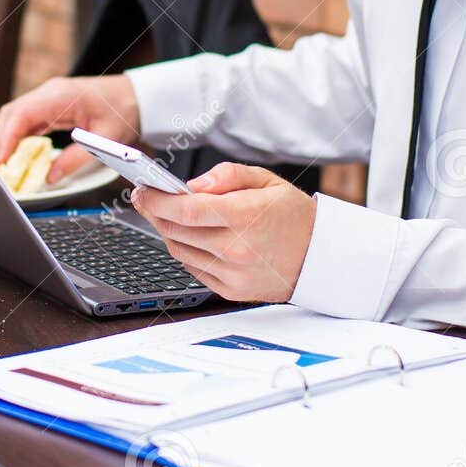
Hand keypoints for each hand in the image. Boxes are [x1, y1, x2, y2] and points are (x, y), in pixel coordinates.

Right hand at [0, 75, 140, 183]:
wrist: (136, 96)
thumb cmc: (123, 111)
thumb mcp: (104, 141)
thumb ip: (75, 160)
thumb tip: (50, 177)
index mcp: (61, 96)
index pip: (21, 115)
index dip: (6, 139)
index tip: (1, 161)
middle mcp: (50, 92)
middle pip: (11, 115)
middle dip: (1, 142)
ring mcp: (48, 96)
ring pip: (15, 116)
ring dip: (7, 139)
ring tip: (6, 165)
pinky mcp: (51, 104)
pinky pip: (27, 119)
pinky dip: (18, 136)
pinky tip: (19, 154)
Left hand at [131, 162, 316, 302]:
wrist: (321, 257)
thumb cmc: (292, 215)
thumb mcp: (267, 180)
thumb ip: (227, 175)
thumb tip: (193, 184)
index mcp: (245, 216)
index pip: (186, 209)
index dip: (157, 199)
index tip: (143, 190)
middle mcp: (237, 249)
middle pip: (175, 230)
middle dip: (154, 212)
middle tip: (146, 197)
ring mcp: (233, 274)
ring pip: (179, 250)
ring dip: (167, 230)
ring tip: (166, 213)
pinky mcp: (230, 291)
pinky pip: (193, 268)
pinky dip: (184, 250)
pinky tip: (188, 235)